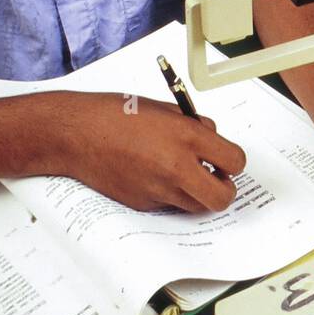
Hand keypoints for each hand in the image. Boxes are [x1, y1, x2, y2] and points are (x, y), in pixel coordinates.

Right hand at [51, 92, 246, 212]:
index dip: (233, 161)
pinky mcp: (143, 204)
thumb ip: (193, 124)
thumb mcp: (164, 108)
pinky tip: (155, 175)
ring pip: (197, 206)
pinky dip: (171, 195)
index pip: (234, 161)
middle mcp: (176, 167)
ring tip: (184, 174)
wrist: (78, 134)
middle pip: (222, 197)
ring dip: (198, 194)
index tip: (226, 159)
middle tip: (216, 177)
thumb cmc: (117, 114)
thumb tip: (210, 137)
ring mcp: (159, 190)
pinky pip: (170, 205)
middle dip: (224, 189)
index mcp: (186, 136)